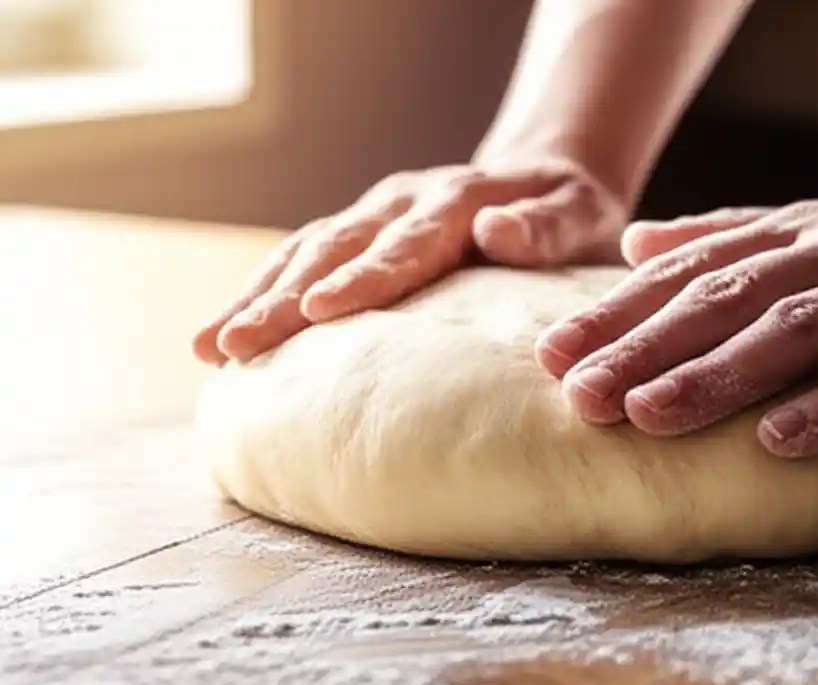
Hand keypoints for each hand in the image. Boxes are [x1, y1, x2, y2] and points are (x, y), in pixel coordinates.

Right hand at [194, 158, 625, 364]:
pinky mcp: (361, 231)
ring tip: (207, 347)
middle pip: (336, 249)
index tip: (317, 310)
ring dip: (255, 297)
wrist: (545, 176)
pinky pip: (302, 257)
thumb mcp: (582, 214)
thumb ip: (546, 227)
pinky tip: (226, 332)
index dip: (362, 279)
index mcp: (457, 202)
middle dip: (281, 298)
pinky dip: (262, 290)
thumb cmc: (572, 211)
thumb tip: (495, 229)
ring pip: (304, 252)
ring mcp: (376, 213)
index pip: (405, 246)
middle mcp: (404, 202)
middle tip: (233, 345)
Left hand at [535, 162, 817, 457]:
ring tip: (649, 415)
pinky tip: (784, 442)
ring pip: (807, 327)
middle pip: (736, 297)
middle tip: (573, 392)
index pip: (702, 269)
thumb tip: (638, 243)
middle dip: (648, 345)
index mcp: (817, 228)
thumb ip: (742, 233)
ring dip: (723, 373)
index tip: (552, 352)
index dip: (624, 311)